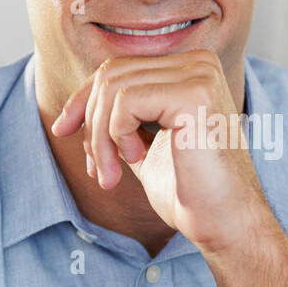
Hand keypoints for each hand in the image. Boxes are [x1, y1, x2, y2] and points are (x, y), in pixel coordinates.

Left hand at [51, 50, 272, 255]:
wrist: (225, 223)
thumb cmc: (190, 192)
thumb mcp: (144, 145)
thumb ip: (121, 119)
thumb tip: (75, 108)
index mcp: (190, 68)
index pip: (118, 68)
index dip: (82, 99)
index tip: (62, 130)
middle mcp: (199, 62)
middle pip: (112, 75)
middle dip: (90, 124)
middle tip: (98, 170)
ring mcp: (199, 74)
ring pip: (114, 88)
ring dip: (99, 138)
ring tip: (112, 174)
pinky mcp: (195, 94)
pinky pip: (127, 102)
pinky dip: (117, 135)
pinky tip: (137, 160)